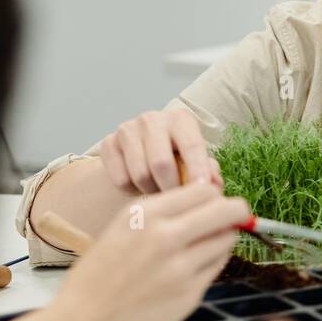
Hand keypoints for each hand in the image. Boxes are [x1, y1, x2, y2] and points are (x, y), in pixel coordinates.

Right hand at [46, 183, 249, 320]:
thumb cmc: (95, 282)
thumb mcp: (119, 231)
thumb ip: (160, 215)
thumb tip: (204, 201)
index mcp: (143, 214)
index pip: (204, 189)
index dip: (214, 196)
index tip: (213, 204)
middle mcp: (164, 235)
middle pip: (227, 210)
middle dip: (235, 213)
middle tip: (231, 220)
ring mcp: (180, 266)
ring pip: (228, 239)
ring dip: (223, 240)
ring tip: (203, 248)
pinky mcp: (190, 294)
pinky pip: (218, 266)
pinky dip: (214, 263)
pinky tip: (194, 270)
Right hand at [99, 106, 221, 193]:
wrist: (142, 150)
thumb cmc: (178, 156)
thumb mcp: (197, 160)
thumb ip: (209, 171)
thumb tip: (214, 186)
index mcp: (180, 119)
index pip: (192, 145)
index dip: (198, 171)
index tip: (203, 193)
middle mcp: (152, 119)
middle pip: (161, 164)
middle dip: (171, 188)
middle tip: (178, 201)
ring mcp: (127, 129)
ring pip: (140, 174)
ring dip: (152, 191)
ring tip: (160, 192)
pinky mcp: (107, 143)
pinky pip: (120, 179)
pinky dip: (132, 191)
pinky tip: (140, 186)